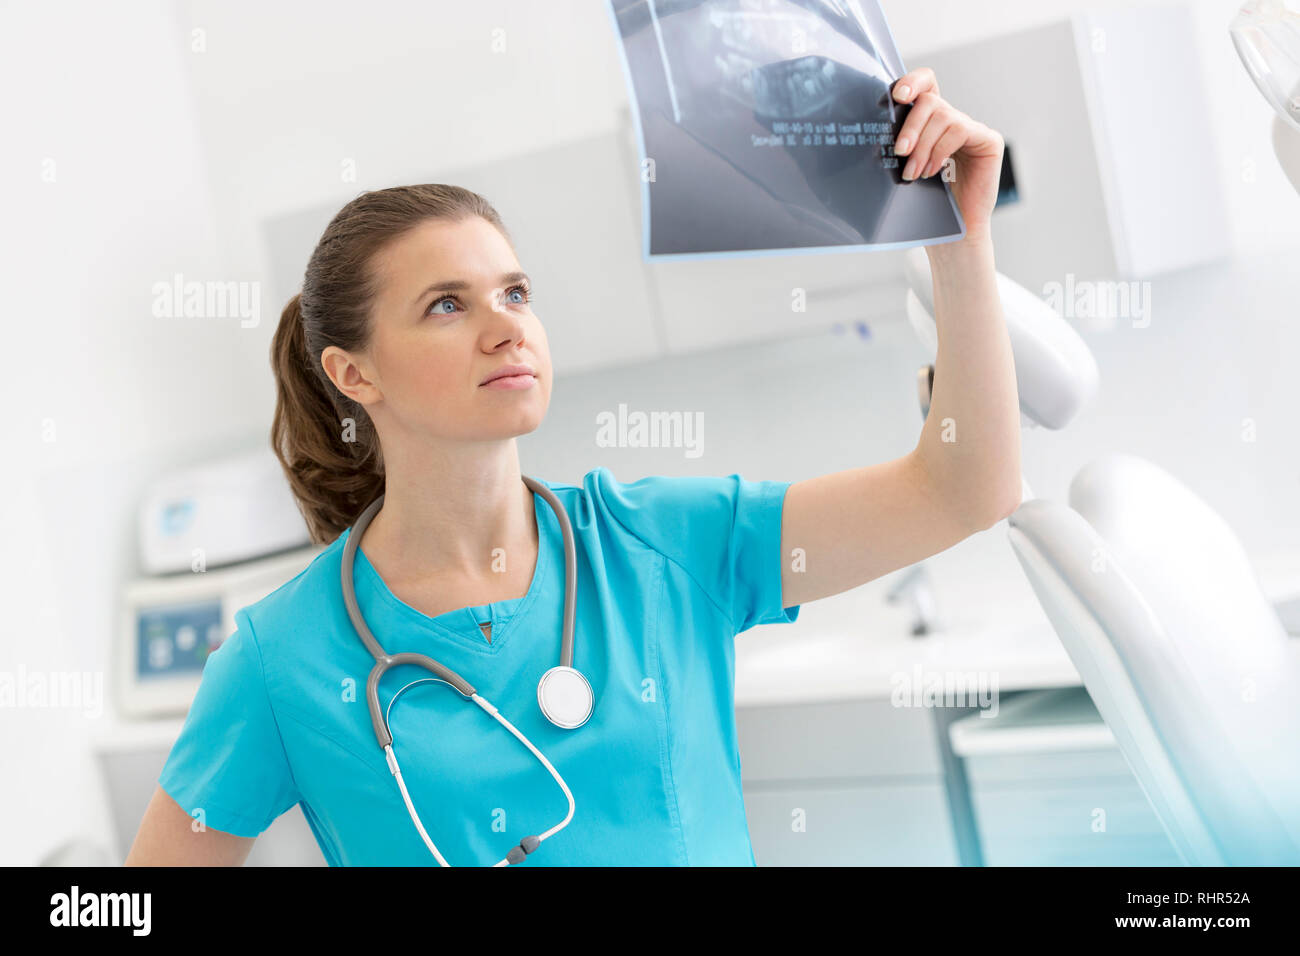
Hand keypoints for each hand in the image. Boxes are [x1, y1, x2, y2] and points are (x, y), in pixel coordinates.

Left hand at [891, 67, 1003, 240]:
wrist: (950, 233)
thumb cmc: (925, 203)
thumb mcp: (905, 167)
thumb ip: (899, 145)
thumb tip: (874, 128)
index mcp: (931, 123)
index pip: (926, 85)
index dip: (913, 82)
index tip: (897, 96)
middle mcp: (953, 120)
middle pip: (930, 102)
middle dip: (910, 126)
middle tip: (900, 152)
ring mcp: (972, 129)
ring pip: (943, 117)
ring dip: (923, 146)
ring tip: (914, 173)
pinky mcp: (988, 140)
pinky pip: (959, 130)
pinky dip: (940, 150)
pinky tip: (933, 171)